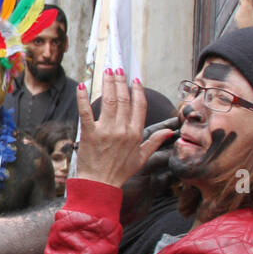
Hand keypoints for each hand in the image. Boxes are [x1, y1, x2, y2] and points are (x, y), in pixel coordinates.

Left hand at [73, 71, 174, 187]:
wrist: (100, 184)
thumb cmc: (120, 172)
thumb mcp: (142, 158)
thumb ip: (154, 142)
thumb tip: (170, 132)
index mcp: (135, 134)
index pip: (139, 106)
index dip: (137, 91)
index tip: (135, 79)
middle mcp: (122, 129)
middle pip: (123, 99)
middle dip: (121, 81)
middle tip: (118, 69)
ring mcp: (106, 130)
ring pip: (108, 101)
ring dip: (108, 83)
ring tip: (107, 71)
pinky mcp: (89, 133)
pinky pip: (86, 111)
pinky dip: (83, 97)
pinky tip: (83, 86)